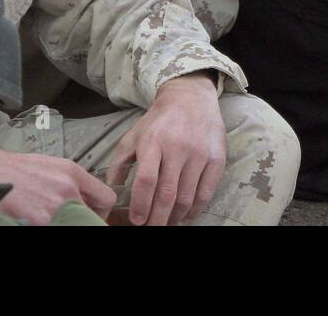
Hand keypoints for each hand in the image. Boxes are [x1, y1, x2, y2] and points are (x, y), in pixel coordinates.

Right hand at [0, 146, 116, 224]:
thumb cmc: (12, 170)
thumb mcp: (48, 166)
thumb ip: (69, 182)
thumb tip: (82, 199)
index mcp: (72, 172)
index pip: (106, 198)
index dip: (101, 211)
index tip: (92, 215)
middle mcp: (68, 189)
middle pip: (92, 216)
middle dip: (81, 219)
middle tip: (67, 218)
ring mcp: (54, 207)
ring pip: (74, 222)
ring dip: (64, 222)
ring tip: (46, 216)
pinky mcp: (40, 221)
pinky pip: (56, 226)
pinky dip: (48, 224)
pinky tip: (33, 220)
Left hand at [106, 73, 225, 225]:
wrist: (191, 98)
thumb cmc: (158, 121)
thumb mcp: (133, 137)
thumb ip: (119, 165)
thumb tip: (110, 194)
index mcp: (153, 141)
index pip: (146, 180)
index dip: (141, 205)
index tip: (137, 221)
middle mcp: (178, 147)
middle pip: (167, 194)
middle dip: (158, 218)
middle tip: (151, 228)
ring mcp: (200, 153)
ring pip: (186, 197)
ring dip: (175, 217)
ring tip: (167, 223)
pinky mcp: (217, 158)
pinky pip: (206, 193)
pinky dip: (195, 210)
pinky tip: (185, 215)